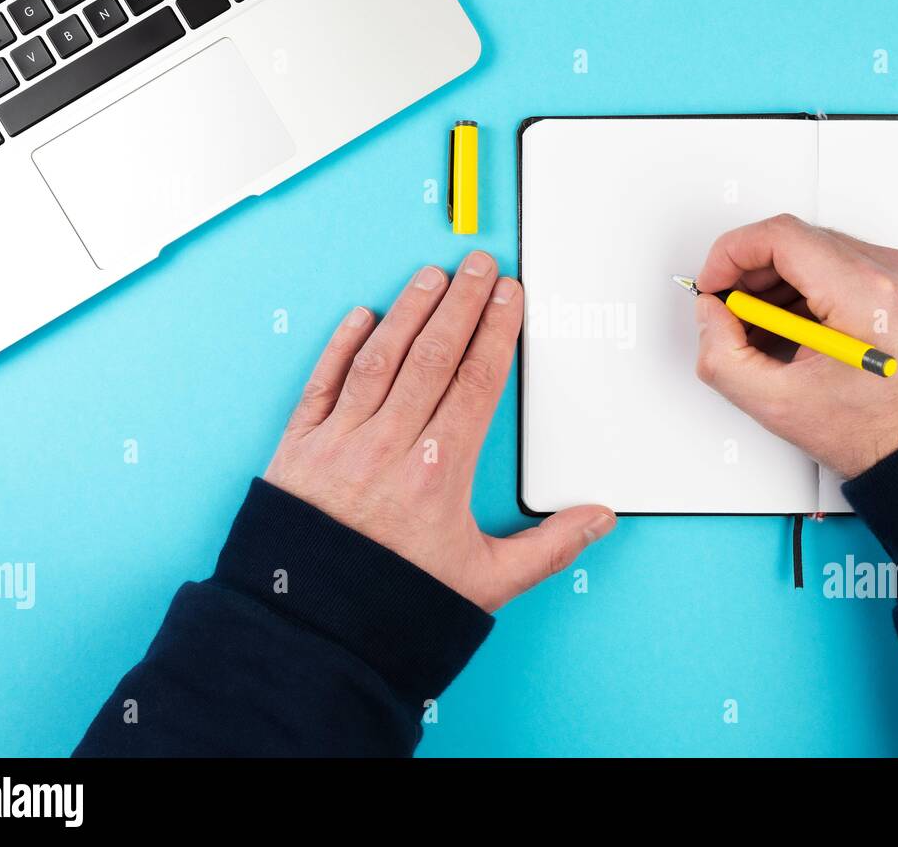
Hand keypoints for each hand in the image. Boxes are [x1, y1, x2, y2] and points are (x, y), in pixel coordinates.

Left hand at [264, 251, 616, 612]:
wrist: (313, 632)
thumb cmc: (394, 604)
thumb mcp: (485, 583)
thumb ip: (548, 546)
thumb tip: (599, 518)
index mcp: (437, 471)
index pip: (475, 381)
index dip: (495, 331)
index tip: (508, 297)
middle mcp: (388, 446)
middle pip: (432, 356)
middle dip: (460, 303)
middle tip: (479, 265)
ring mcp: (339, 443)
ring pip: (379, 359)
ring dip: (408, 311)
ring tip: (430, 275)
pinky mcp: (298, 449)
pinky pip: (322, 384)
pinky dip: (340, 346)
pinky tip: (360, 316)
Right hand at [694, 214, 897, 477]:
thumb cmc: (879, 435)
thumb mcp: (778, 404)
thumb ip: (723, 355)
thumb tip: (711, 315)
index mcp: (867, 294)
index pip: (780, 236)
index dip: (730, 254)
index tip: (713, 284)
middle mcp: (894, 273)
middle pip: (798, 239)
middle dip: (751, 273)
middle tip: (730, 313)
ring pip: (818, 250)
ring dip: (778, 283)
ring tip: (764, 332)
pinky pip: (843, 266)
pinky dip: (809, 291)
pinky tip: (796, 330)